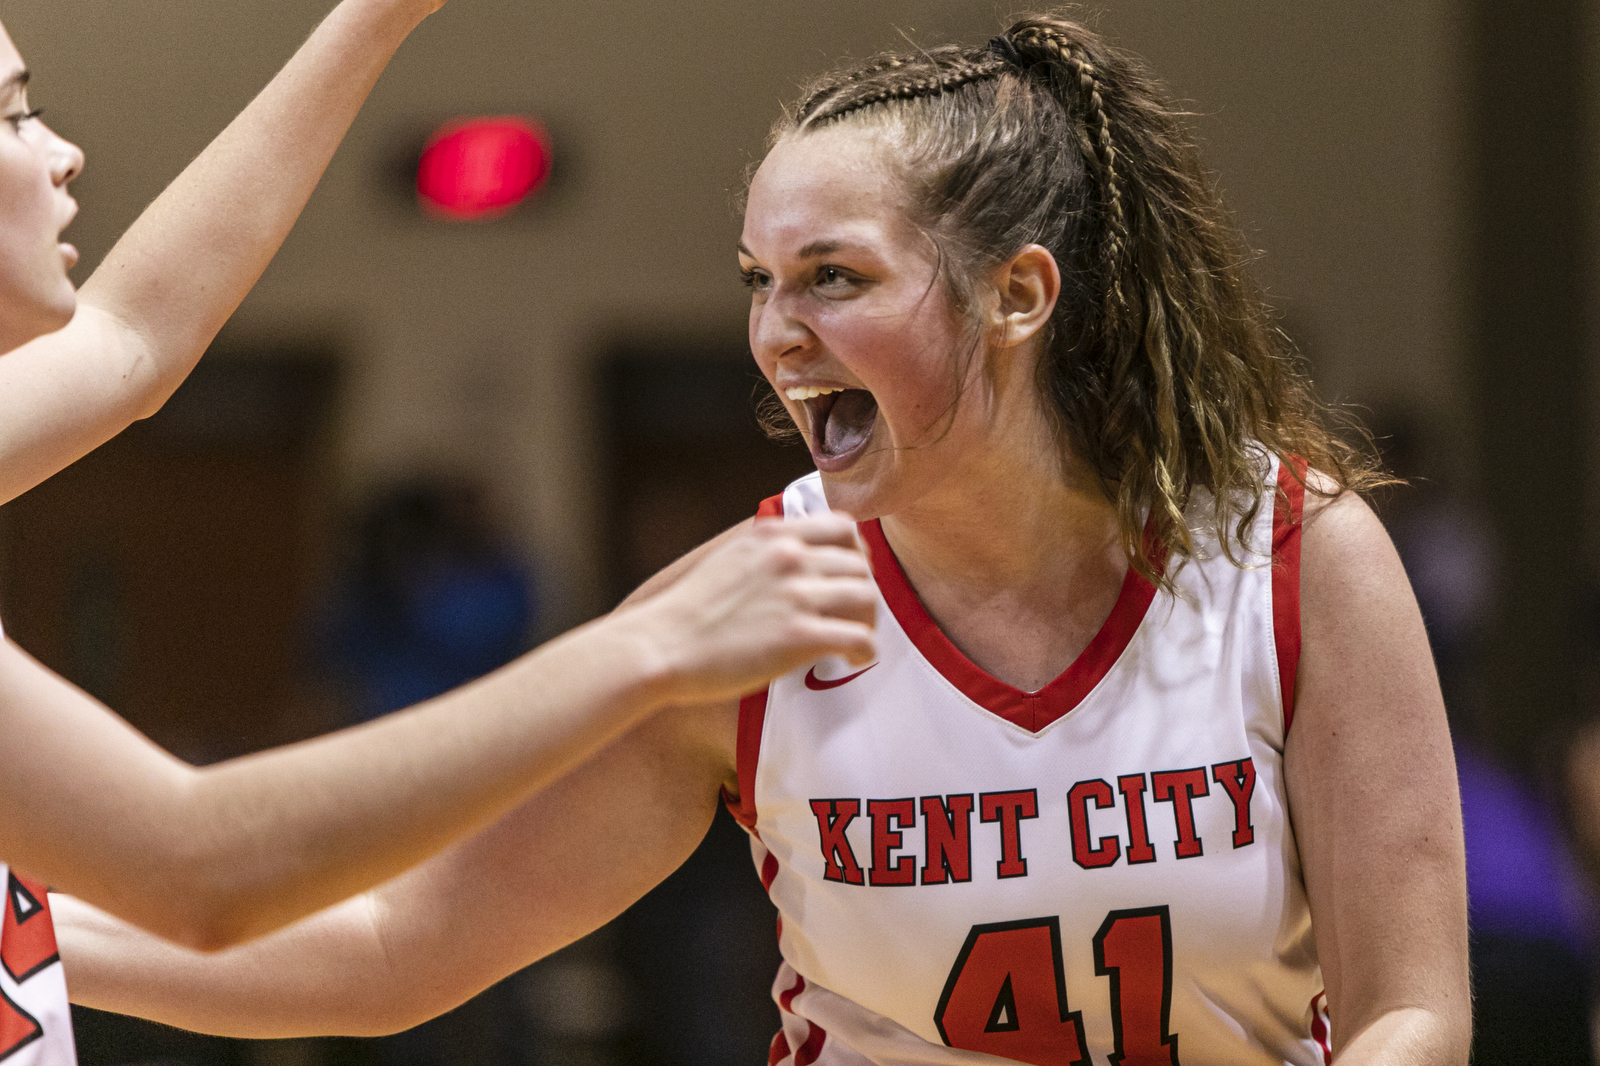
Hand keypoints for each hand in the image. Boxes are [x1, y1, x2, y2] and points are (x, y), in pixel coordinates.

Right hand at [625, 514, 877, 704]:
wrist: (663, 646)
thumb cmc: (689, 612)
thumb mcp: (730, 557)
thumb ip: (767, 551)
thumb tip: (798, 558)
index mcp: (773, 536)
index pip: (842, 526)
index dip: (856, 552)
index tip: (852, 574)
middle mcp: (790, 558)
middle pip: (859, 566)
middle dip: (863, 591)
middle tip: (854, 616)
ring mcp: (797, 595)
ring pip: (866, 597)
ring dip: (868, 620)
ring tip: (855, 638)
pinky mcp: (800, 635)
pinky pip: (859, 638)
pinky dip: (865, 651)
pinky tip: (852, 661)